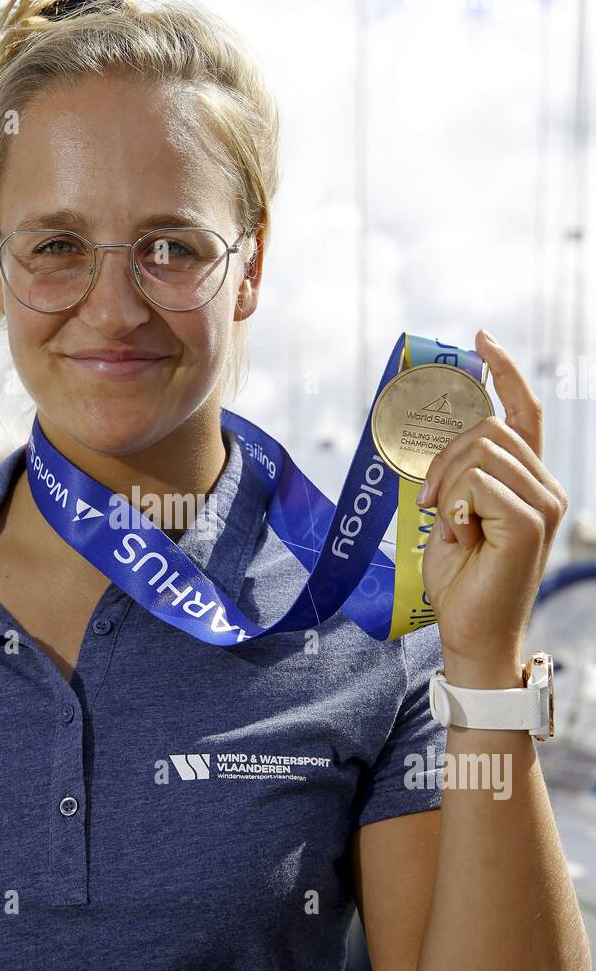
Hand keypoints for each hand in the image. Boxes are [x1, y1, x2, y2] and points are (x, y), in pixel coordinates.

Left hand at [418, 330, 567, 686]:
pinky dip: (454, 504)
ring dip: (444, 481)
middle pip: (487, 427)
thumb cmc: (460, 578)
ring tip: (443, 519)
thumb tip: (436, 425)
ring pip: (479, 450)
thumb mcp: (451, 510)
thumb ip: (455, 470)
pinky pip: (476, 482)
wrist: (470, 630)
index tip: (480, 340)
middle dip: (443, 453)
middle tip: (425, 497)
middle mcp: (545, 486)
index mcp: (529, 480)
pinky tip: (460, 533)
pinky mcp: (531, 521)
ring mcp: (544, 502)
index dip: (504, 371)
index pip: (524, 412)